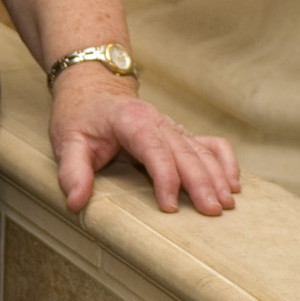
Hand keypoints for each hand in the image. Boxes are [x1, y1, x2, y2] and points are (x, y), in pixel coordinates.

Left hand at [49, 68, 239, 216]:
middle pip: (185, 152)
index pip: (154, 149)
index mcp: (130, 121)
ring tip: (227, 204)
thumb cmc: (79, 117)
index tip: (170, 207)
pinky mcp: (180, 134)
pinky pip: (211, 143)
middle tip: (212, 212)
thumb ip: (72, 171)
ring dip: (217, 176)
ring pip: (202, 150)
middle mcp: (157, 121)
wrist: (92, 89)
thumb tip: (76, 202)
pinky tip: (233, 183)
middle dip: (201, 182)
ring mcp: (172, 127)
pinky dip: (224, 161)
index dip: (165, 177)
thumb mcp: (66, 141)